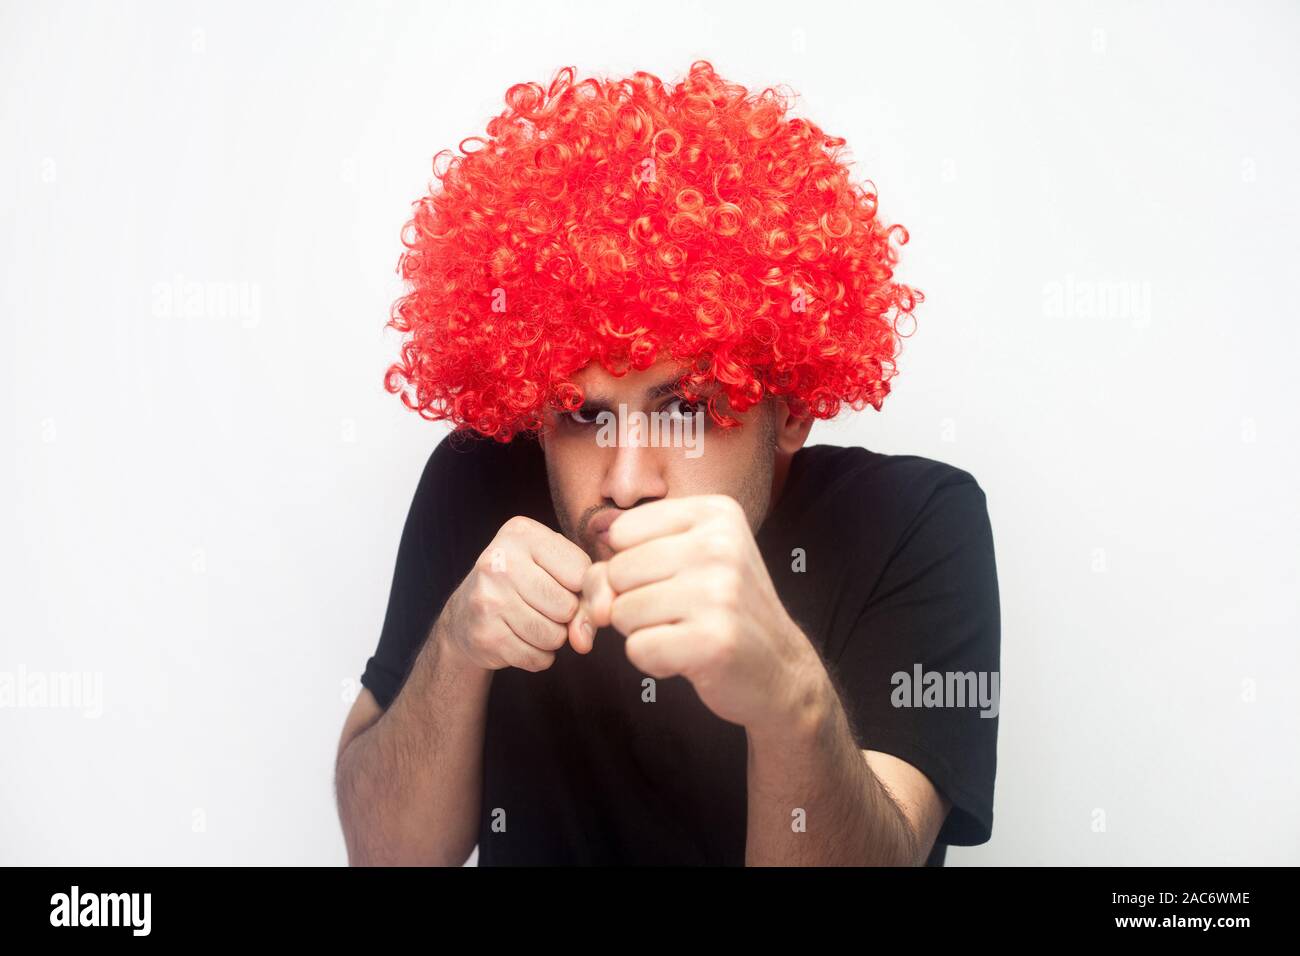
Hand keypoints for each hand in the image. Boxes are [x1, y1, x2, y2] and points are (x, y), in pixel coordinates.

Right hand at [439, 516, 589, 671]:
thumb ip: (582, 597)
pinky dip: (538, 656)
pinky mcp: (484, 635)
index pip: (580, 572)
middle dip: (565, 615)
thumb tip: (583, 641)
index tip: (561, 584)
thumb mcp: (552, 569)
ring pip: (554, 636)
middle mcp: (500, 560)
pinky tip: (519, 639)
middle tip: (543, 606)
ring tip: (532, 622)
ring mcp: (488, 598)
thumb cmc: (521, 585)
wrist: (464, 615)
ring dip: (552, 638)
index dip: (580, 587)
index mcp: (522, 533)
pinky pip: (537, 658)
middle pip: (567, 606)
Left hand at [573, 495, 827, 735]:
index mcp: (715, 513)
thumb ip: (619, 566)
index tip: (672, 578)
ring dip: (644, 633)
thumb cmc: (720, 611)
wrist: (780, 669)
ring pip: (621, 612)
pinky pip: (637, 649)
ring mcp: (719, 593)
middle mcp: (720, 545)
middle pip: (617, 572)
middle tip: (682, 612)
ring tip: (688, 632)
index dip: (631, 565)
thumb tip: (597, 606)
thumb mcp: (678, 565)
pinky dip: (654, 662)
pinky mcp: (712, 641)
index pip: (620, 532)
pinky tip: (690, 657)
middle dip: (635, 601)